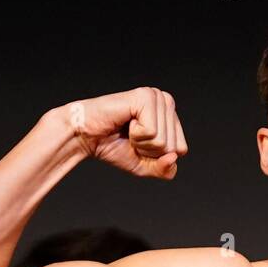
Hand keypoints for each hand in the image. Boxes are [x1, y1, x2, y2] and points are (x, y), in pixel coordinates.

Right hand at [61, 87, 187, 178]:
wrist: (86, 137)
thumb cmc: (113, 146)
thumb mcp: (145, 165)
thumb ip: (165, 169)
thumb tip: (173, 157)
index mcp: (170, 115)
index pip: (181, 150)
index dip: (157, 156)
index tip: (139, 143)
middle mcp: (166, 101)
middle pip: (174, 146)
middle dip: (150, 150)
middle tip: (131, 137)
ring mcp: (156, 97)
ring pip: (164, 141)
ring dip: (141, 142)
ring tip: (128, 129)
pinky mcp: (145, 97)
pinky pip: (152, 132)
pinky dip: (136, 135)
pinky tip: (126, 122)